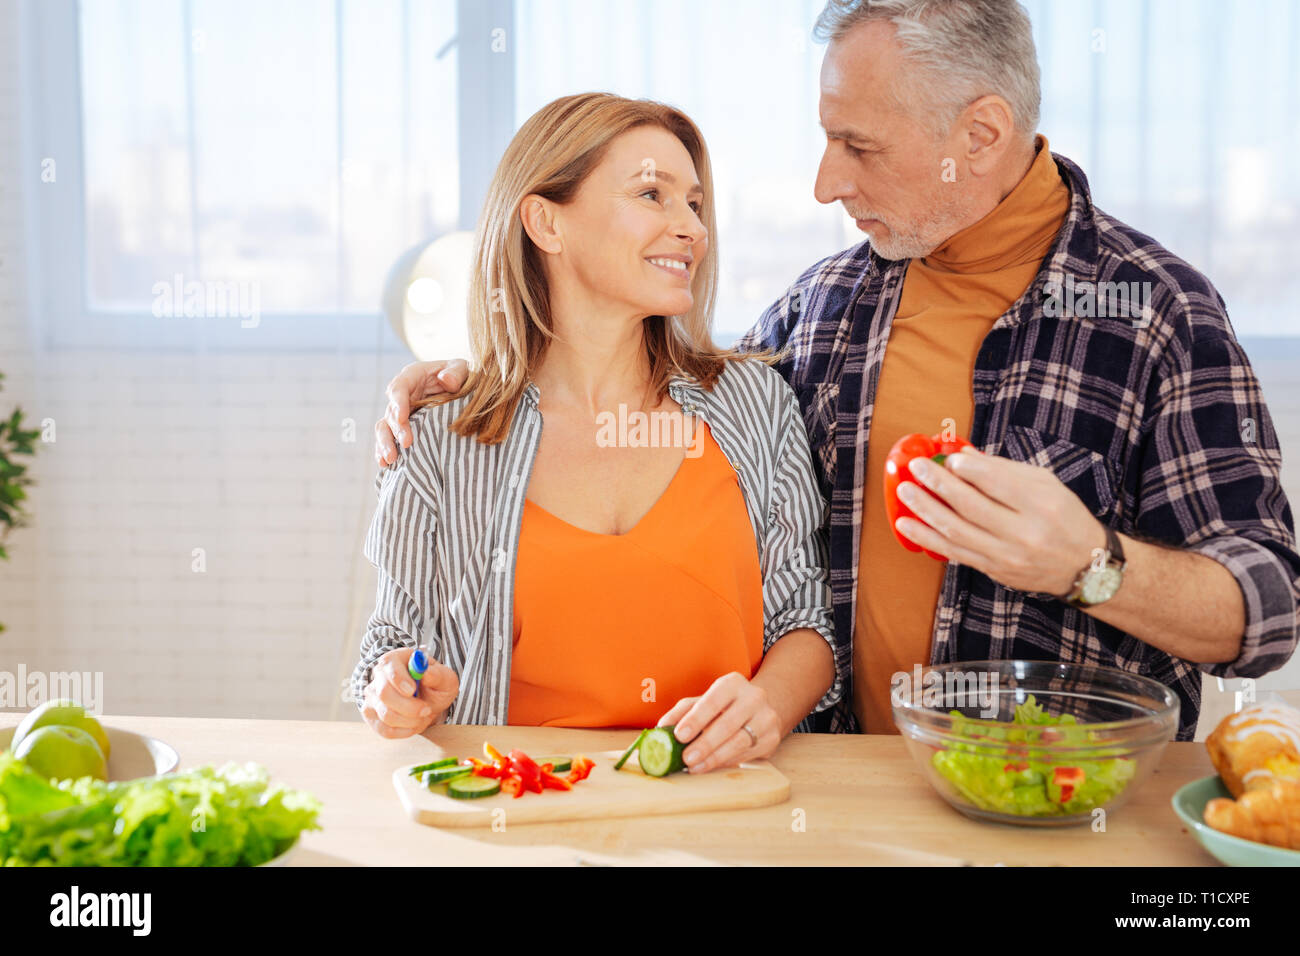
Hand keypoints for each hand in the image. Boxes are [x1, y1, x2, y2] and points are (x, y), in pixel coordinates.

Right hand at [360, 647, 459, 738]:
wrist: (429, 701)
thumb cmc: (435, 686)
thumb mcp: (445, 678)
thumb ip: (438, 675)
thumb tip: (426, 672)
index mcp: (395, 659)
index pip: (388, 665)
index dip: (399, 679)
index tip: (413, 690)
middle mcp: (379, 676)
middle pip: (384, 693)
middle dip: (409, 707)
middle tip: (427, 709)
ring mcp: (372, 697)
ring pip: (385, 714)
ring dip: (410, 720)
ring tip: (424, 715)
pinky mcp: (373, 716)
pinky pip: (385, 729)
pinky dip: (404, 731)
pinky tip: (415, 724)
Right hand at [374, 358, 469, 466]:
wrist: (461, 389)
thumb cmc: (459, 376)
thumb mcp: (461, 368)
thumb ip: (456, 371)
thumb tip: (446, 380)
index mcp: (412, 377)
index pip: (399, 387)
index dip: (398, 402)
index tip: (402, 417)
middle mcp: (402, 395)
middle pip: (391, 411)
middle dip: (396, 428)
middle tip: (406, 444)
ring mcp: (400, 413)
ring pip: (385, 427)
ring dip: (385, 443)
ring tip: (390, 459)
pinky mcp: (402, 427)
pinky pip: (388, 439)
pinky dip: (384, 450)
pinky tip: (384, 464)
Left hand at [656, 672, 781, 772]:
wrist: (762, 709)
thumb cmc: (725, 706)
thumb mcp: (703, 701)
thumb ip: (682, 713)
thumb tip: (660, 730)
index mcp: (733, 683)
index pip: (713, 701)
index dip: (696, 719)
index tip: (680, 735)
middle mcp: (754, 697)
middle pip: (727, 724)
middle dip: (704, 744)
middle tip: (686, 758)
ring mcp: (766, 718)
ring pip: (738, 742)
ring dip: (714, 758)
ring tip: (695, 767)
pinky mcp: (772, 738)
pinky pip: (746, 754)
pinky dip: (726, 762)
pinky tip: (711, 766)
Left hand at [893, 448, 1106, 596]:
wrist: (1085, 565)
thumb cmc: (1063, 517)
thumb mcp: (1045, 484)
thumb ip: (1004, 469)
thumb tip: (962, 455)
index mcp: (1042, 504)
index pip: (997, 483)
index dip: (967, 469)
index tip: (948, 459)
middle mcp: (1024, 532)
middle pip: (971, 506)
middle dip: (938, 484)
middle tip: (916, 468)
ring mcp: (1007, 554)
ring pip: (956, 530)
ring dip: (925, 509)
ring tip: (904, 491)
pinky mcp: (993, 569)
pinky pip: (953, 552)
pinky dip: (926, 537)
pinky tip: (906, 524)